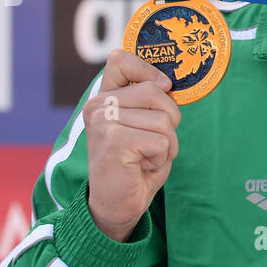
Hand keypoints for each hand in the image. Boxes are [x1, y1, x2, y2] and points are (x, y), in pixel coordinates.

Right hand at [84, 49, 181, 241]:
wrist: (117, 205)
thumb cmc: (136, 166)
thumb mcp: (146, 126)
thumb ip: (152, 101)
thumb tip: (167, 82)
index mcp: (104, 98)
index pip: (121, 60)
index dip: (149, 71)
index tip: (163, 88)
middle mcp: (98, 105)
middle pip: (157, 92)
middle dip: (169, 122)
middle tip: (151, 145)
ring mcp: (103, 121)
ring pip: (164, 120)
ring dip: (167, 145)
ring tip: (145, 158)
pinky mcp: (114, 140)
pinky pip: (161, 141)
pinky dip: (161, 159)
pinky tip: (141, 168)